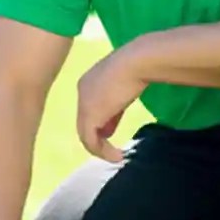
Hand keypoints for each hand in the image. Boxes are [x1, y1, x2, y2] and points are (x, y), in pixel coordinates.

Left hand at [76, 45, 147, 162]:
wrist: (136, 62)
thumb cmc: (137, 67)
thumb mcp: (125, 84)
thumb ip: (116, 103)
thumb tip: (114, 123)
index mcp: (89, 81)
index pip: (90, 106)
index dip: (101, 121)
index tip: (112, 130)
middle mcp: (82, 92)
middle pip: (86, 120)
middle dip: (98, 136)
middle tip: (112, 149)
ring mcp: (84, 104)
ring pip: (85, 133)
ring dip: (100, 148)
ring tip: (115, 157)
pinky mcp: (90, 115)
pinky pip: (90, 140)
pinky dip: (102, 151)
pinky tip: (117, 156)